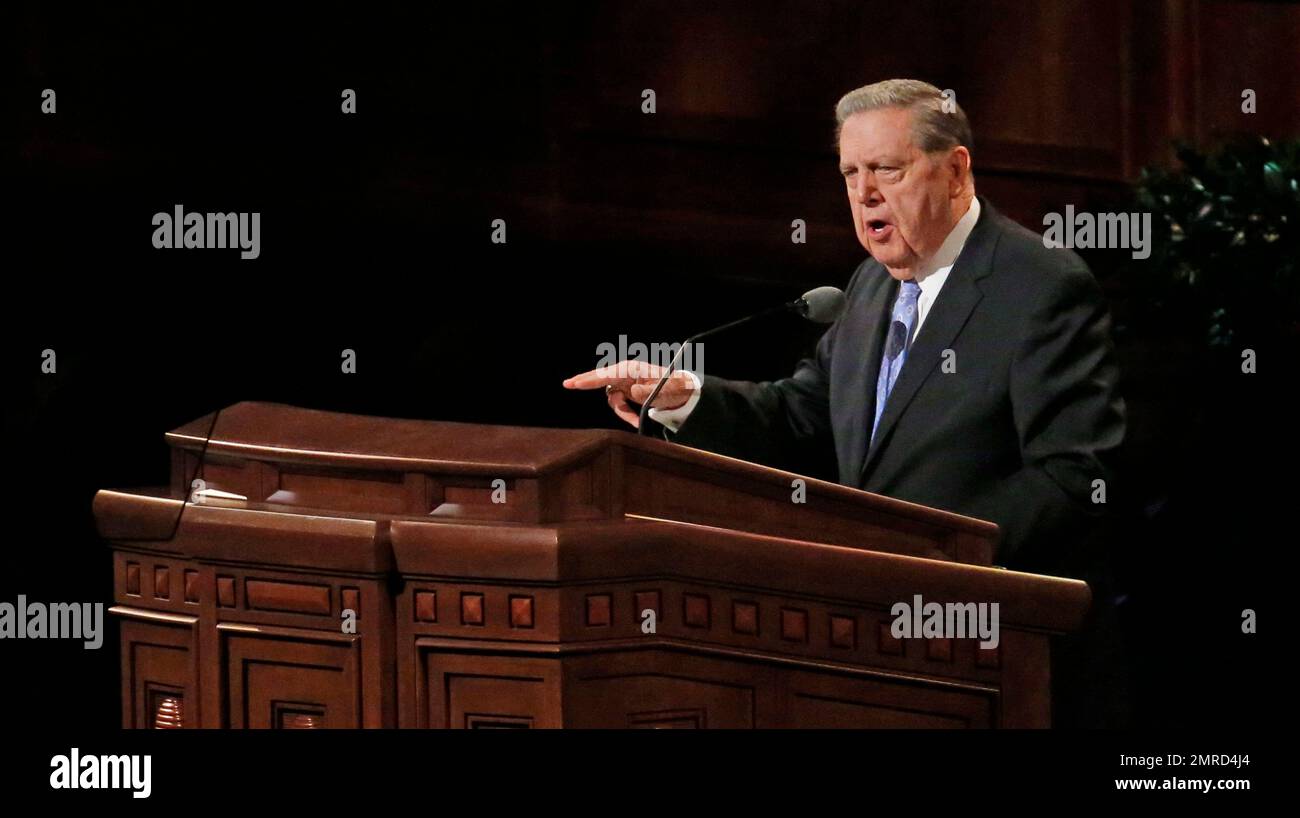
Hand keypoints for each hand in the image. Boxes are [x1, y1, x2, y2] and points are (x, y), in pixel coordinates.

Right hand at [563, 360, 695, 428]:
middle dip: (585, 382)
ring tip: (635, 421)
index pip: (606, 375)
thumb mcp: (663, 391)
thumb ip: (647, 391)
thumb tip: (631, 391)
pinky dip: (625, 413)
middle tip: (567, 384)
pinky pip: (619, 403)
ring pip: (611, 397)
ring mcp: (627, 381)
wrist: (683, 392)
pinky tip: (635, 421)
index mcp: (632, 369)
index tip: (574, 383)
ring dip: (621, 411)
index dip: (590, 380)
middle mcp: (626, 373)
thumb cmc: (674, 388)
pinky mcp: (628, 390)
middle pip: (600, 378)